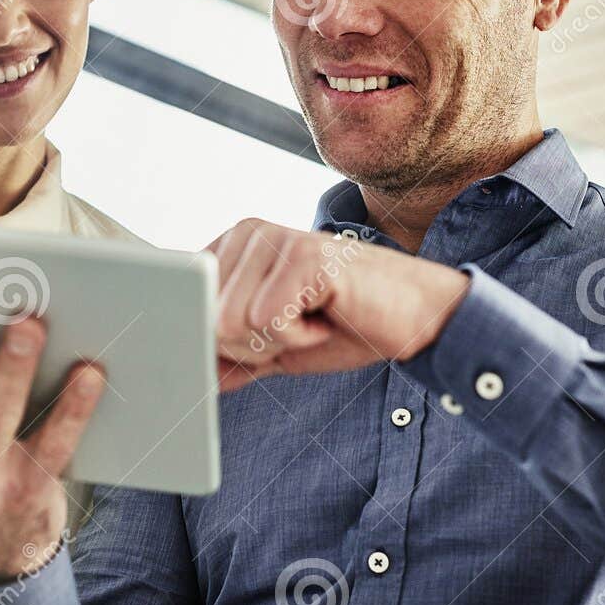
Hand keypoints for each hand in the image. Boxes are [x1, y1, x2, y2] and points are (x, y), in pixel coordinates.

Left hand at [208, 218, 469, 390]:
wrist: (414, 319)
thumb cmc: (345, 326)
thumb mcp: (275, 347)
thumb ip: (231, 354)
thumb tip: (191, 372)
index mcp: (234, 245)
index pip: (189, 308)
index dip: (226, 341)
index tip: (271, 329)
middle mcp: (249, 232)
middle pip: (208, 321)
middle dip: (254, 343)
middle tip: (300, 324)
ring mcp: (275, 238)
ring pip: (230, 322)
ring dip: (276, 340)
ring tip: (313, 318)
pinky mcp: (302, 255)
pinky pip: (266, 321)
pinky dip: (298, 336)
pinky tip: (326, 314)